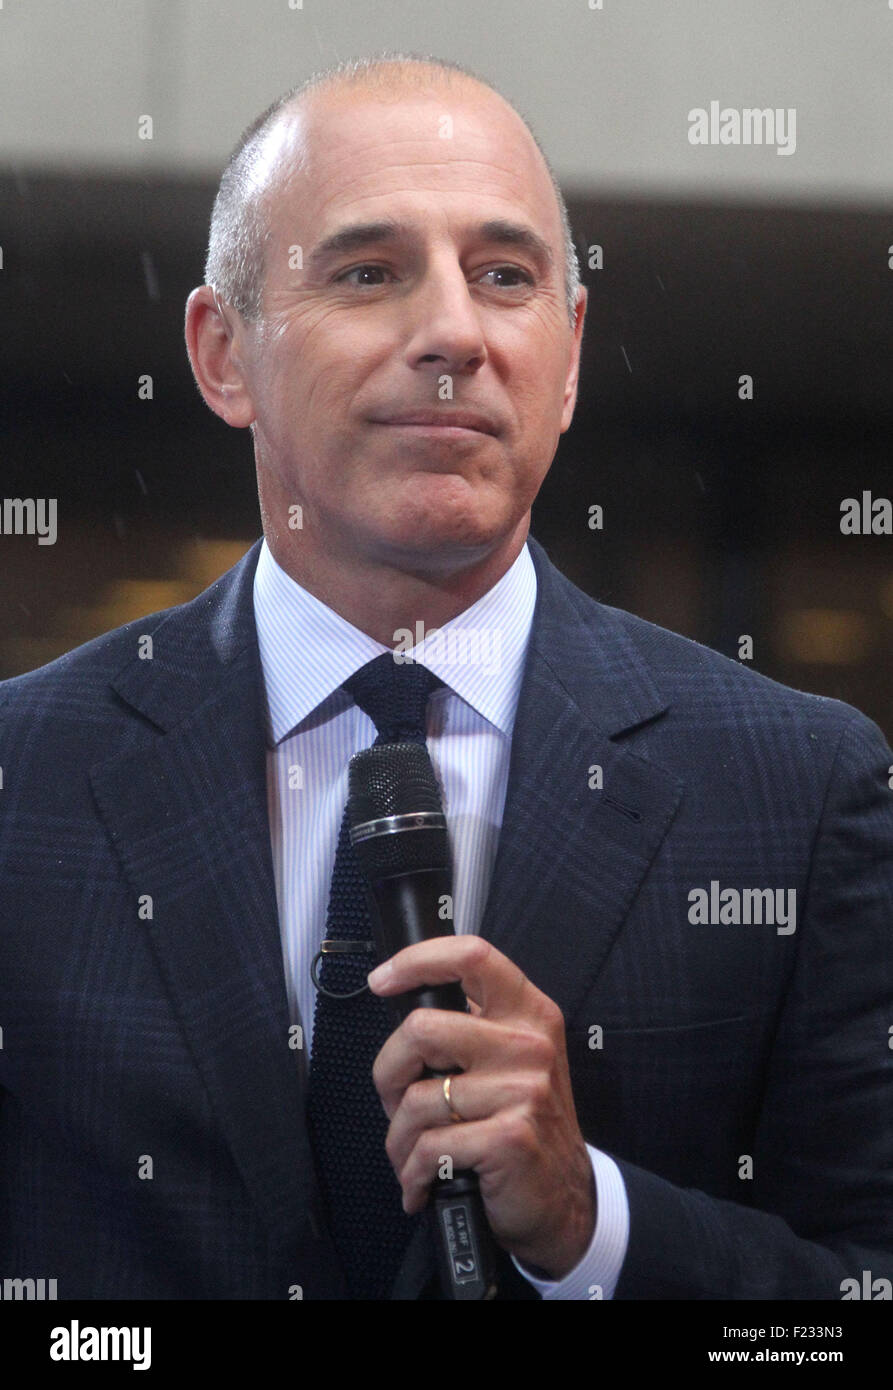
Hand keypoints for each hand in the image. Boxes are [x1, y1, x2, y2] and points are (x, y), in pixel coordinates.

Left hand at [367, 935, 595, 1279]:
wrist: (565, 1200)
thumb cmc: (522, 1125)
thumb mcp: (510, 1061)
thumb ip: (470, 1027)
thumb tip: (403, 1004)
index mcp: (528, 1012)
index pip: (472, 955)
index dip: (417, 960)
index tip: (382, 981)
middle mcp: (530, 1043)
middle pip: (421, 1028)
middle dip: (389, 1073)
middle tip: (396, 1100)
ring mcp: (523, 1089)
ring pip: (417, 1098)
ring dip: (400, 1138)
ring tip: (412, 1154)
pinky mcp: (510, 1136)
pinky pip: (430, 1147)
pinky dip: (414, 1172)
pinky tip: (424, 1182)